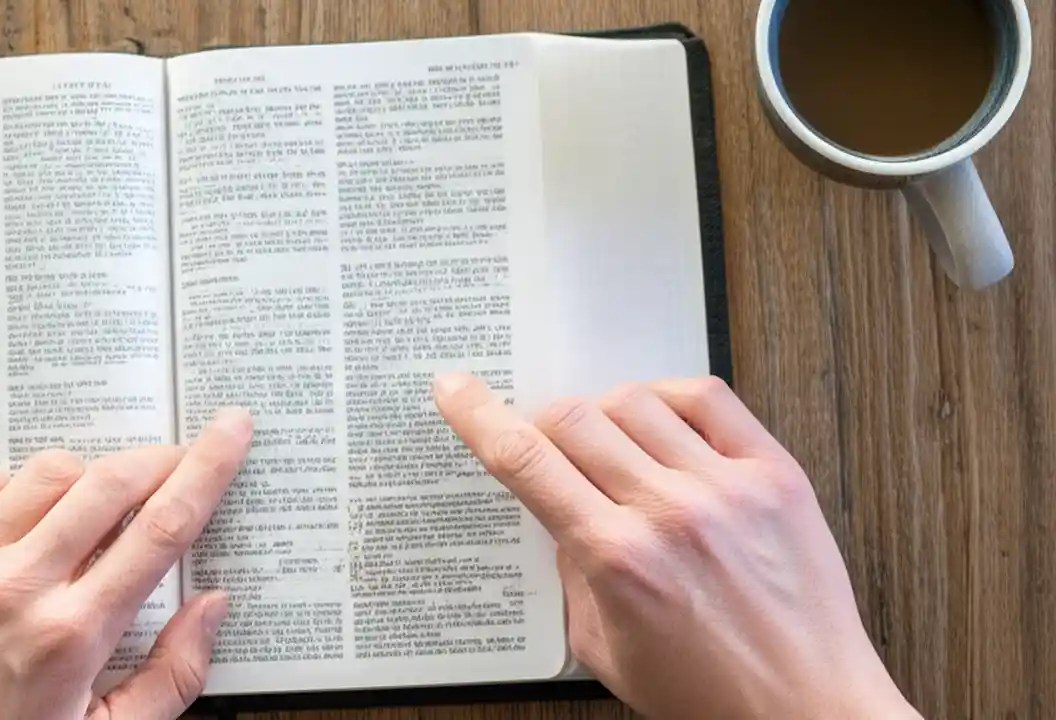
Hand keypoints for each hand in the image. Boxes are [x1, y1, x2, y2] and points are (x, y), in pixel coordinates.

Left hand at [0, 409, 252, 719]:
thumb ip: (172, 675)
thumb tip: (212, 605)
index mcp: (74, 635)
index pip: (161, 529)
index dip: (207, 469)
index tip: (230, 430)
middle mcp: (17, 590)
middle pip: (110, 484)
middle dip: (159, 458)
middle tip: (180, 458)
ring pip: (47, 473)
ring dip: (90, 475)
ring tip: (102, 501)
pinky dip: (17, 484)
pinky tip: (30, 512)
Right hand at [434, 375, 919, 719]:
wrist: (808, 709)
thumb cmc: (709, 693)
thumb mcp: (605, 650)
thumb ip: (570, 574)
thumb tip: (559, 514)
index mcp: (618, 559)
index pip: (526, 460)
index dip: (478, 415)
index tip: (456, 390)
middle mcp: (669, 511)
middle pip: (573, 418)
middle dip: (541, 421)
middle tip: (545, 441)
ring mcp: (726, 486)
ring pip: (634, 401)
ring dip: (604, 413)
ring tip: (611, 446)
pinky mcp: (774, 474)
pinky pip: (709, 398)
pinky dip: (670, 396)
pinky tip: (662, 419)